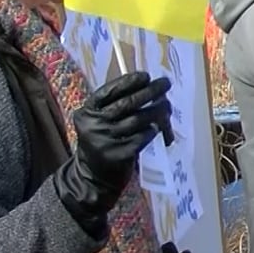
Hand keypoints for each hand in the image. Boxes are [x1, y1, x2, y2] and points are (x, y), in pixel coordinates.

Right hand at [57, 72, 173, 219]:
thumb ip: (116, 106)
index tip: (146, 76)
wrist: (92, 177)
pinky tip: (157, 128)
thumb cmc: (103, 142)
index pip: (108, 91)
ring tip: (166, 106)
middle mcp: (93, 125)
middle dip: (150, 91)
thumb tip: (148, 86)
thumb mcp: (100, 121)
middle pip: (127, 103)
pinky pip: (142, 137)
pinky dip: (153, 130)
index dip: (128, 82)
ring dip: (157, 110)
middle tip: (165, 84)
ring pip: (138, 119)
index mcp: (87, 112)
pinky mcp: (118, 155)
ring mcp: (105, 140)